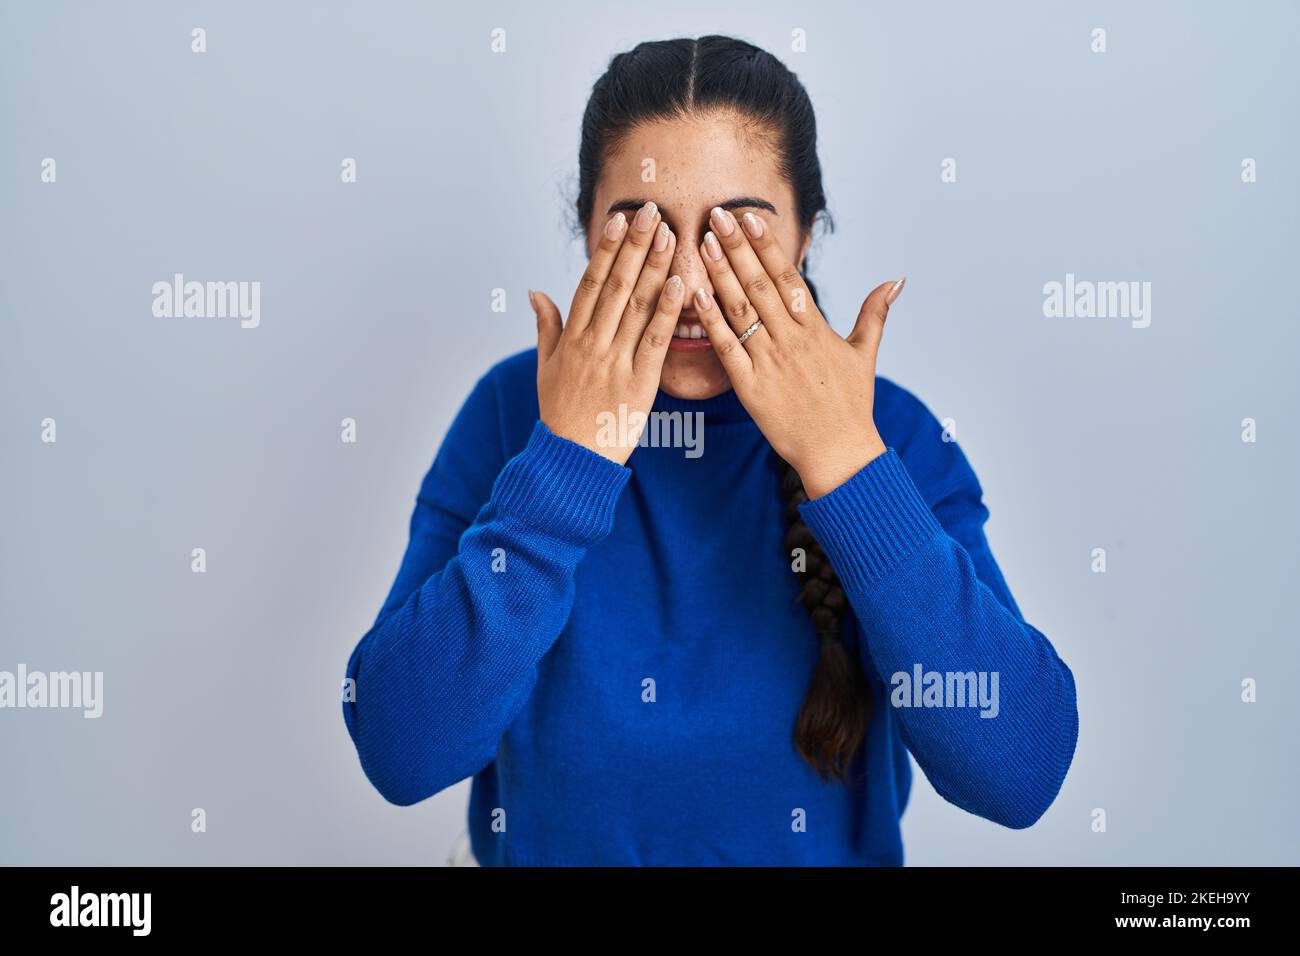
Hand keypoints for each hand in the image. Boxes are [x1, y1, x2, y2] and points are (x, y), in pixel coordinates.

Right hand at [530, 201, 682, 465]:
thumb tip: (535, 291)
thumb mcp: (545, 368)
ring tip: (669, 235)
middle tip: (651, 211)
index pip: (591, 282)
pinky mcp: (639, 383)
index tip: (620, 220)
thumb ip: (546, 327)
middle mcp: (592, 343)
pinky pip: (656, 341)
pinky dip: (667, 311)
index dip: (606, 249)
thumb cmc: (560, 414)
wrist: (570, 459)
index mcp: (572, 337)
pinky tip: (680, 284)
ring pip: (637, 305)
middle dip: (634, 245)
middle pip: (616, 284)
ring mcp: (615, 361)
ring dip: (654, 267)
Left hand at [693, 206, 904, 497]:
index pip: (789, 276)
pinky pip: (727, 348)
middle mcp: (792, 339)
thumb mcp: (864, 354)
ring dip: (720, 274)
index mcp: (816, 328)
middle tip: (717, 214)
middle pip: (760, 284)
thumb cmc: (851, 405)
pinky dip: (711, 320)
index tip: (750, 217)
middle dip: (738, 247)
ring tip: (704, 243)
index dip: (768, 245)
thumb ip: (875, 313)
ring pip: (741, 309)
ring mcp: (770, 362)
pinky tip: (695, 294)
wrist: (838, 452)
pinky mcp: (750, 387)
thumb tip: (897, 279)